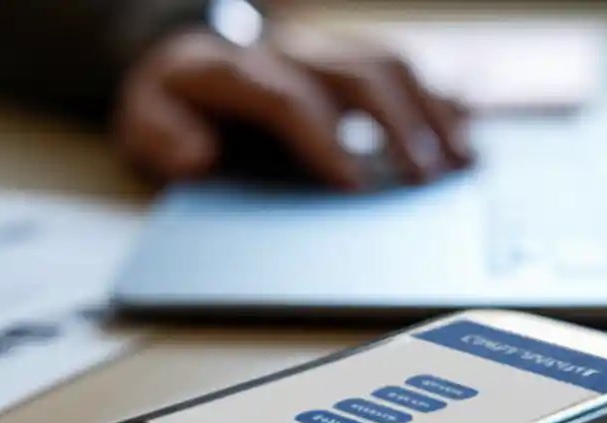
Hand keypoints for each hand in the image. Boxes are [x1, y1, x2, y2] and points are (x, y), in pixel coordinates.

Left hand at [115, 28, 471, 188]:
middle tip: (425, 180)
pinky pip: (400, 70)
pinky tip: (465, 140)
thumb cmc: (167, 105)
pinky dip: (437, 103)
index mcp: (234, 70)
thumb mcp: (140, 122)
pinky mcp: (345, 59)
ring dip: (429, 113)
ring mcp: (322, 52)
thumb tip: (198, 157)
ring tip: (461, 163)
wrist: (180, 60)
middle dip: (396, 126)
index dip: (323, 140)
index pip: (288, 100)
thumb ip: (163, 138)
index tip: (354, 186)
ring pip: (388, 65)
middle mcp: (287, 52)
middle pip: (355, 75)